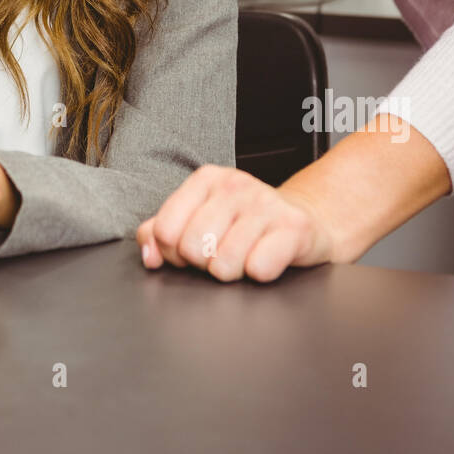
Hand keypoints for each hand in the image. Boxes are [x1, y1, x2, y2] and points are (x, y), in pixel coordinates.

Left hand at [136, 165, 335, 281]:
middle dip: (203, 264)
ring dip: (232, 272)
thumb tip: (149, 255)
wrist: (305, 222)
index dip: (174, 253)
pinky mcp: (295, 227)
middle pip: (192, 248)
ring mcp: (266, 204)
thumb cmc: (245, 225)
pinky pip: (258, 268)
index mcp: (206, 179)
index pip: (165, 230)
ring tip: (244, 257)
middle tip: (221, 255)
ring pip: (223, 263)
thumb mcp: (200, 217)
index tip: (193, 249)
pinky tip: (265, 259)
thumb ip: (162, 232)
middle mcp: (235, 185)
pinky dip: (259, 273)